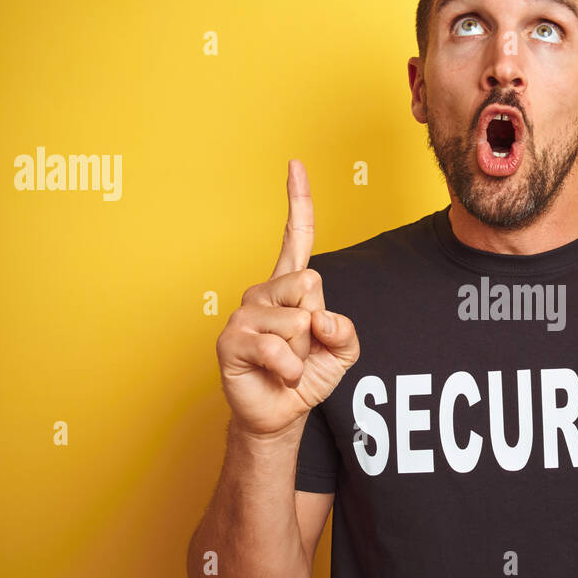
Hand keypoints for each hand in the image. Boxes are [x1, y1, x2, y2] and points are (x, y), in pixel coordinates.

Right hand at [216, 160, 360, 436]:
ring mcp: (244, 314)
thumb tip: (318, 316)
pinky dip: (290, 370)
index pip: (295, 237)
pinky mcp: (231, 341)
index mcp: (290, 287)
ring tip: (288, 364)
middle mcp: (263, 292)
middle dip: (316, 324)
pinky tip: (279, 375)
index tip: (294, 164)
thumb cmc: (308, 375)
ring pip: (296, 319)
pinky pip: (278, 350)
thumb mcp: (343, 351)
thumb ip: (346, 330)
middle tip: (301, 347)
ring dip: (303, 352)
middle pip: (309, 283)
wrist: (281, 414)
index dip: (297, 201)